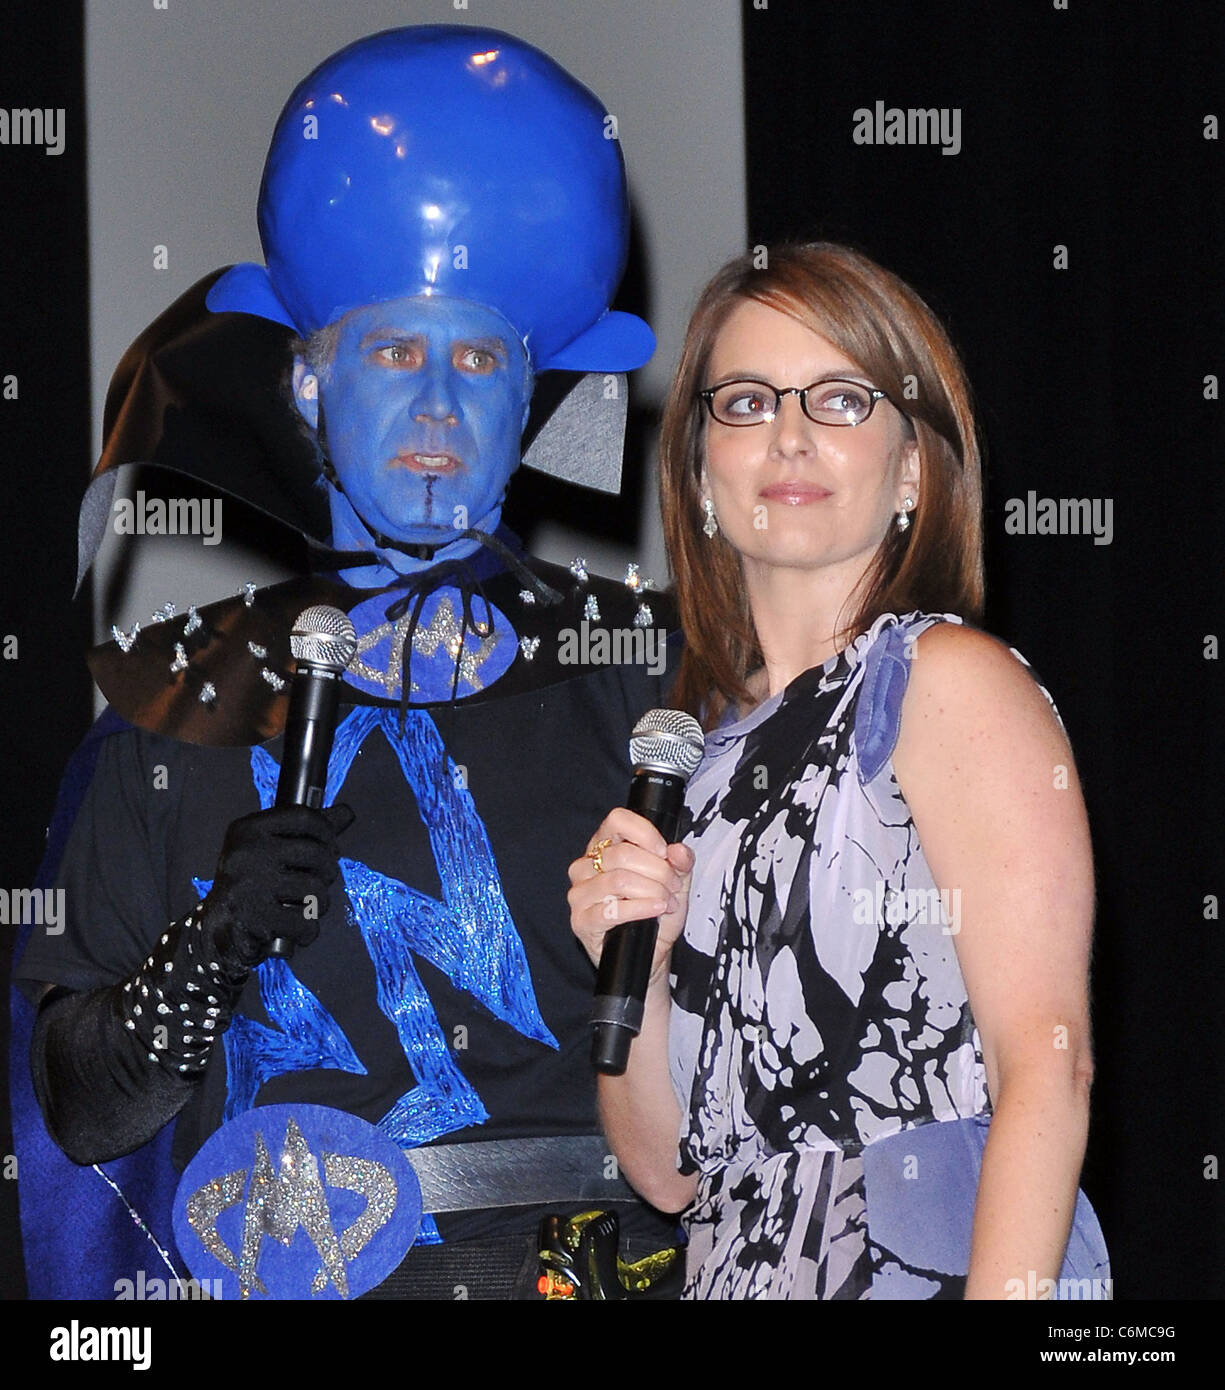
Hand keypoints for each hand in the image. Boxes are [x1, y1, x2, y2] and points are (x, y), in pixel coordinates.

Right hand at [201, 803, 354, 970]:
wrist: (215, 929)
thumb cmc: (251, 884)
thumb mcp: (271, 849)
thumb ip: (308, 831)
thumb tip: (346, 812)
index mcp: (248, 829)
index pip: (303, 817)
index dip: (326, 832)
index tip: (330, 847)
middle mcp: (246, 852)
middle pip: (316, 854)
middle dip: (328, 872)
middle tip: (319, 883)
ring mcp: (249, 884)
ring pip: (315, 889)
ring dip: (320, 904)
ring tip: (307, 908)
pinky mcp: (255, 917)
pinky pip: (304, 921)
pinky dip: (308, 931)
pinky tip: (299, 930)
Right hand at [567, 807, 693, 986]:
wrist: (650, 953)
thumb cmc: (655, 913)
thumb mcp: (676, 882)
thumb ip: (681, 863)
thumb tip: (679, 851)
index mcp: (604, 846)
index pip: (616, 820)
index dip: (644, 833)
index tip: (664, 852)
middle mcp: (585, 865)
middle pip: (623, 854)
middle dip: (658, 871)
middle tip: (674, 886)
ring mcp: (579, 893)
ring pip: (619, 880)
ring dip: (652, 891)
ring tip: (666, 901)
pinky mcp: (581, 921)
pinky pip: (612, 910)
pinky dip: (641, 908)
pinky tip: (656, 910)